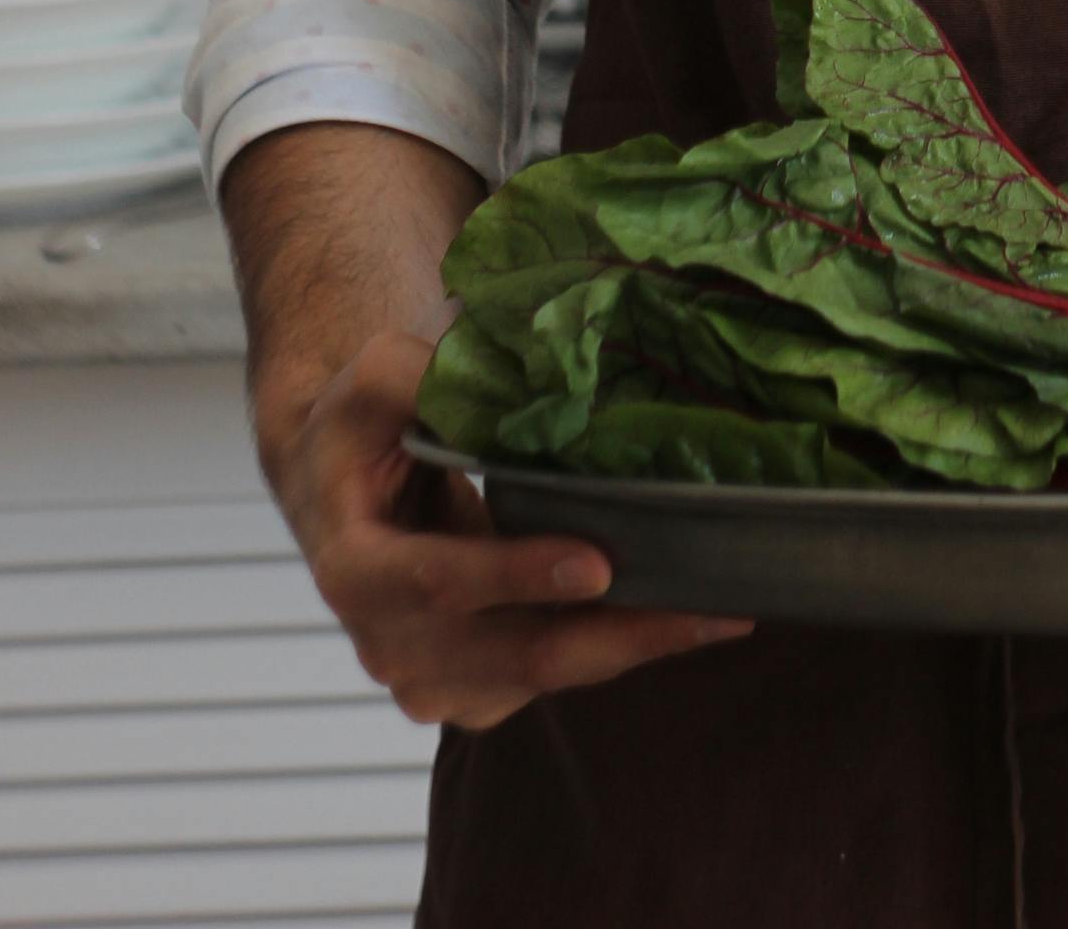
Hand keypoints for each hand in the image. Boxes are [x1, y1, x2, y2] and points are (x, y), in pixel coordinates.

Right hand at [261, 329, 752, 731]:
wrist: (342, 489)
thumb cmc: (362, 423)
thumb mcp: (376, 378)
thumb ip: (426, 379)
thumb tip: (517, 388)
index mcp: (355, 569)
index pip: (439, 581)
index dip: (517, 576)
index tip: (598, 565)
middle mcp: (392, 645)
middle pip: (517, 653)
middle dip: (618, 633)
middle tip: (710, 610)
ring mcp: (436, 679)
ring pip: (549, 673)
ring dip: (635, 647)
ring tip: (725, 614)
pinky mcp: (478, 689)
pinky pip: (557, 675)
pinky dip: (618, 648)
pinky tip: (682, 615)